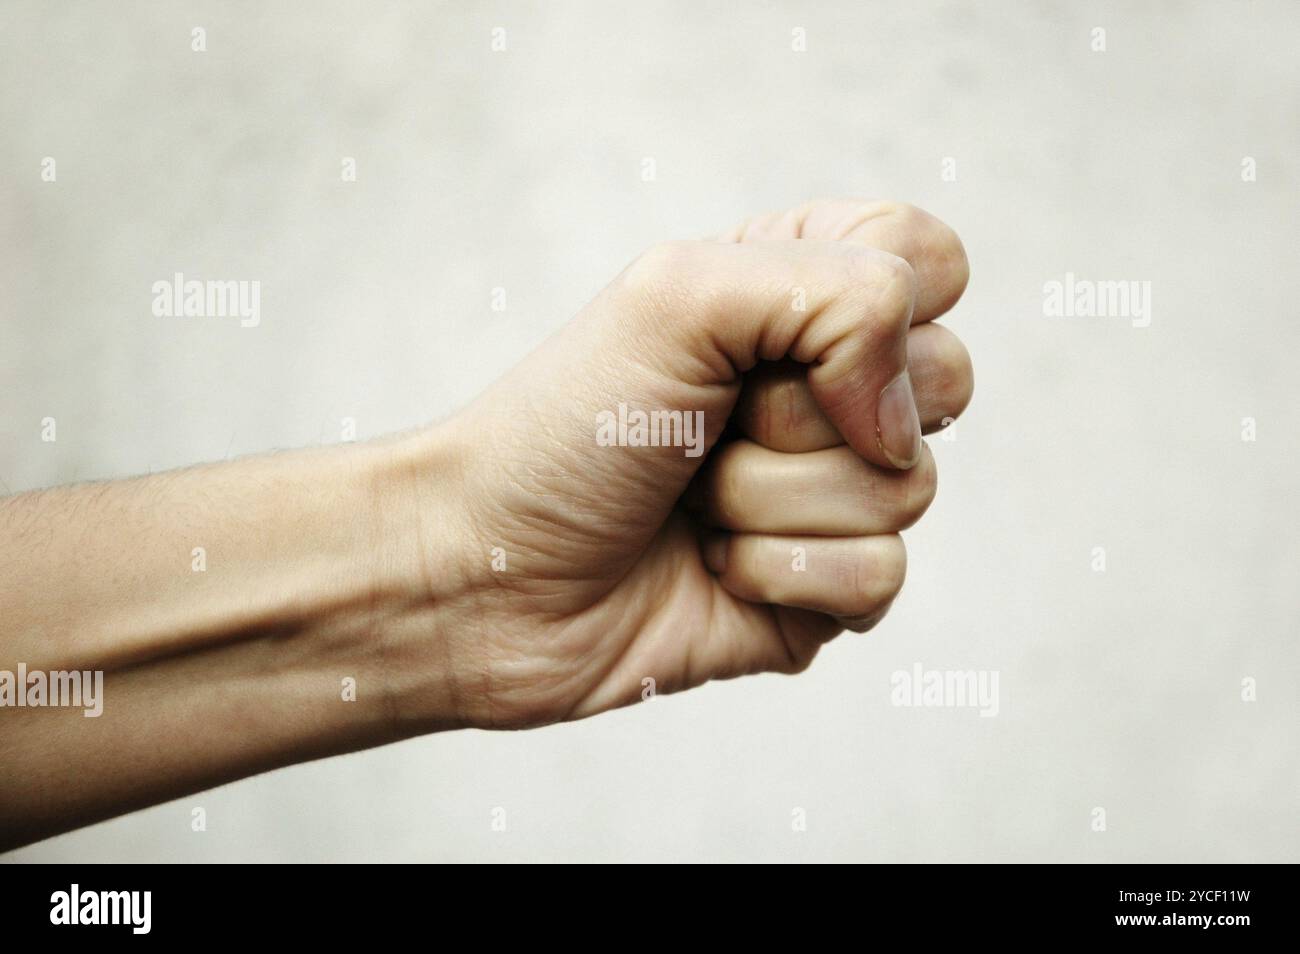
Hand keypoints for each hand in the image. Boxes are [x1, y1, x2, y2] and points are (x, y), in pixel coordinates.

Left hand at [410, 199, 972, 728]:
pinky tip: (713, 568)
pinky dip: (781, 576)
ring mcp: (830, 494)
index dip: (876, 304)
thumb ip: (839, 292)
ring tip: (692, 506)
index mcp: (796, 298)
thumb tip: (905, 421)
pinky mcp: (823, 590)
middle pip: (943, 383)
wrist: (485, 573)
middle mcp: (826, 391)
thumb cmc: (563, 429)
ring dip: (772, 502)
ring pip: (907, 492)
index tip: (765, 337)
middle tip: (712, 428)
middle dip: (805, 416)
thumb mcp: (678, 296)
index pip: (928, 261)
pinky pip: (880, 579)